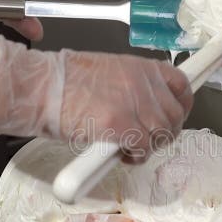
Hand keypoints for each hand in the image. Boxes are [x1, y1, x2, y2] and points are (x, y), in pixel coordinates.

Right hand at [0, 34, 193, 161]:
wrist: (39, 88)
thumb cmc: (64, 82)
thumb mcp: (107, 71)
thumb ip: (131, 86)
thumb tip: (145, 107)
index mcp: (140, 66)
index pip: (181, 85)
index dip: (182, 106)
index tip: (175, 118)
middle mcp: (142, 83)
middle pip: (175, 115)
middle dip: (165, 132)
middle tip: (148, 141)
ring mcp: (134, 103)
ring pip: (162, 133)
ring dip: (150, 146)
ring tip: (132, 149)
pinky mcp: (121, 125)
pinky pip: (143, 147)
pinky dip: (136, 155)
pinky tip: (122, 154)